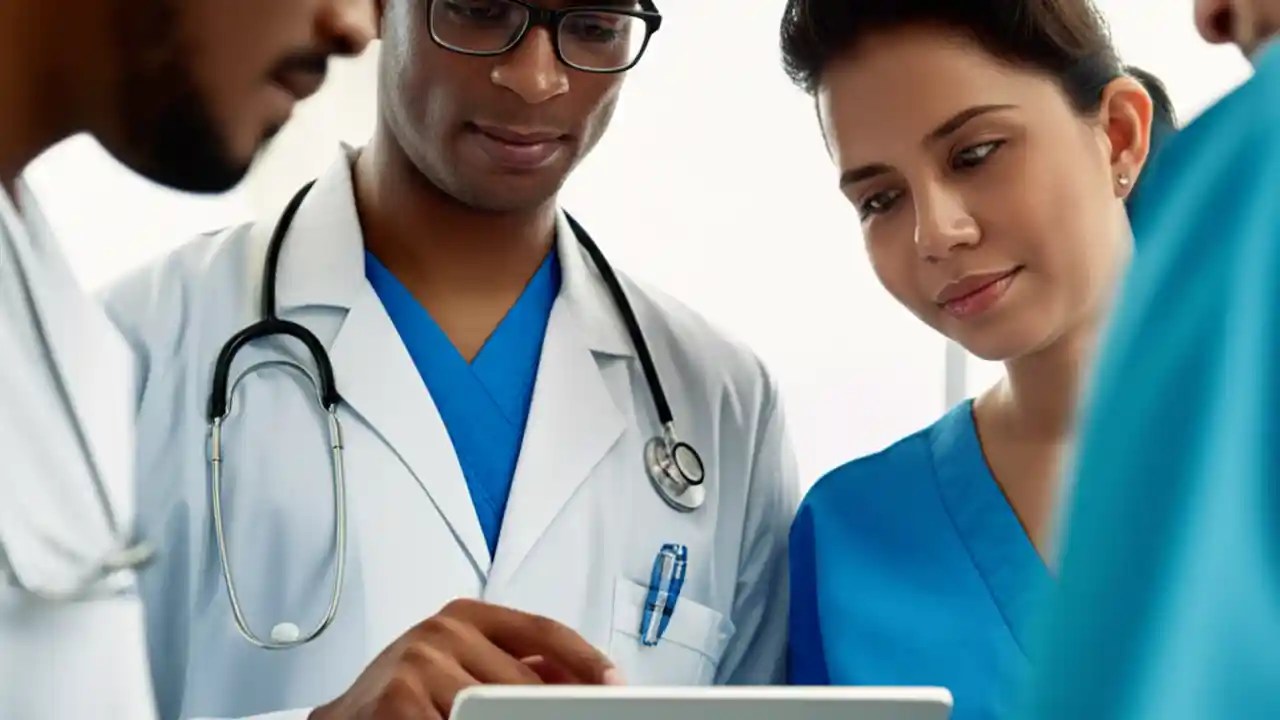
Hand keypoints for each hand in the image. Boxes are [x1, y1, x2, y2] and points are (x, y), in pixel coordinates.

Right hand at [309, 599, 621, 719]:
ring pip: (495, 711)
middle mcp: (441, 631)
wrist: (341, 719)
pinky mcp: (397, 701)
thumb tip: (584, 683)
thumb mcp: (462, 665)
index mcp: (465, 616)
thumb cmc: (406, 696)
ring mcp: (417, 664)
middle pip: (527, 683)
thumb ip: (514, 668)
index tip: (616, 685)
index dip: (586, 661)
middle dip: (550, 712)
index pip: (544, 632)